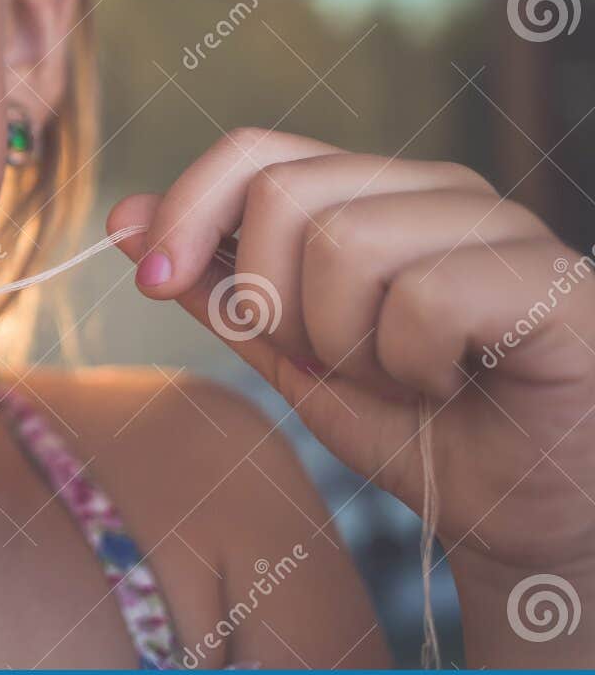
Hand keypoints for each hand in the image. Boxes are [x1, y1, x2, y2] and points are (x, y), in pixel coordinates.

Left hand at [108, 128, 594, 596]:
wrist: (526, 522)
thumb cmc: (420, 435)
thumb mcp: (292, 361)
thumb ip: (219, 288)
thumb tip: (124, 221)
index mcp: (372, 194)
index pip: (255, 152)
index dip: (187, 209)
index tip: (156, 284)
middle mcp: (436, 189)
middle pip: (283, 196)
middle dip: (273, 305)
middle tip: (333, 364)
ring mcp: (500, 224)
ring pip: (346, 243)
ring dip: (347, 345)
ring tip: (400, 378)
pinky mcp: (552, 278)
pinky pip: (425, 298)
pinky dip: (414, 365)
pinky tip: (452, 384)